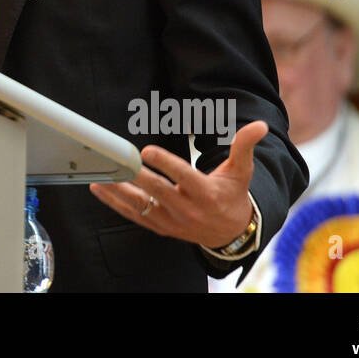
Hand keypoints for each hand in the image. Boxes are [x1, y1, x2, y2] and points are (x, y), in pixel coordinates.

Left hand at [89, 120, 266, 247]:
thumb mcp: (242, 171)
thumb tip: (260, 125)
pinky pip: (134, 215)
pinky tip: (98, 188)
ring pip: (141, 205)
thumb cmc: (232, 194)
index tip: (147, 150)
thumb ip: (244, 146)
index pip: (183, 176)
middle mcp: (187, 209)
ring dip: (118, 190)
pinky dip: (114, 203)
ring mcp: (172, 220)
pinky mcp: (160, 227)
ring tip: (99, 174)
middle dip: (135, 175)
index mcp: (206, 193)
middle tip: (117, 160)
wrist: (230, 232)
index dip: (165, 163)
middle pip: (158, 190)